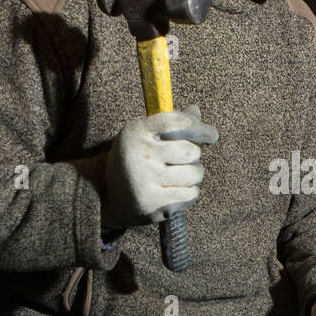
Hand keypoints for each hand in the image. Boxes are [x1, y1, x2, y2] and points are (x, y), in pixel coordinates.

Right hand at [101, 105, 217, 229]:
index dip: (199, 128)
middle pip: (190, 150)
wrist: (103, 194)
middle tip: (180, 161)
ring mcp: (146, 180)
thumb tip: (196, 111)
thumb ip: (170, 123)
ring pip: (194, 173)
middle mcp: (139, 154)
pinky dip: (190, 192)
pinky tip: (177, 190)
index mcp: (136, 132)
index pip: (177, 123)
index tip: (212, 135)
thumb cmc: (133, 159)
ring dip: (193, 174)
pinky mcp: (153, 204)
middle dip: (192, 155)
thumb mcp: (144, 136)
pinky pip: (190, 194)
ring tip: (179, 175)